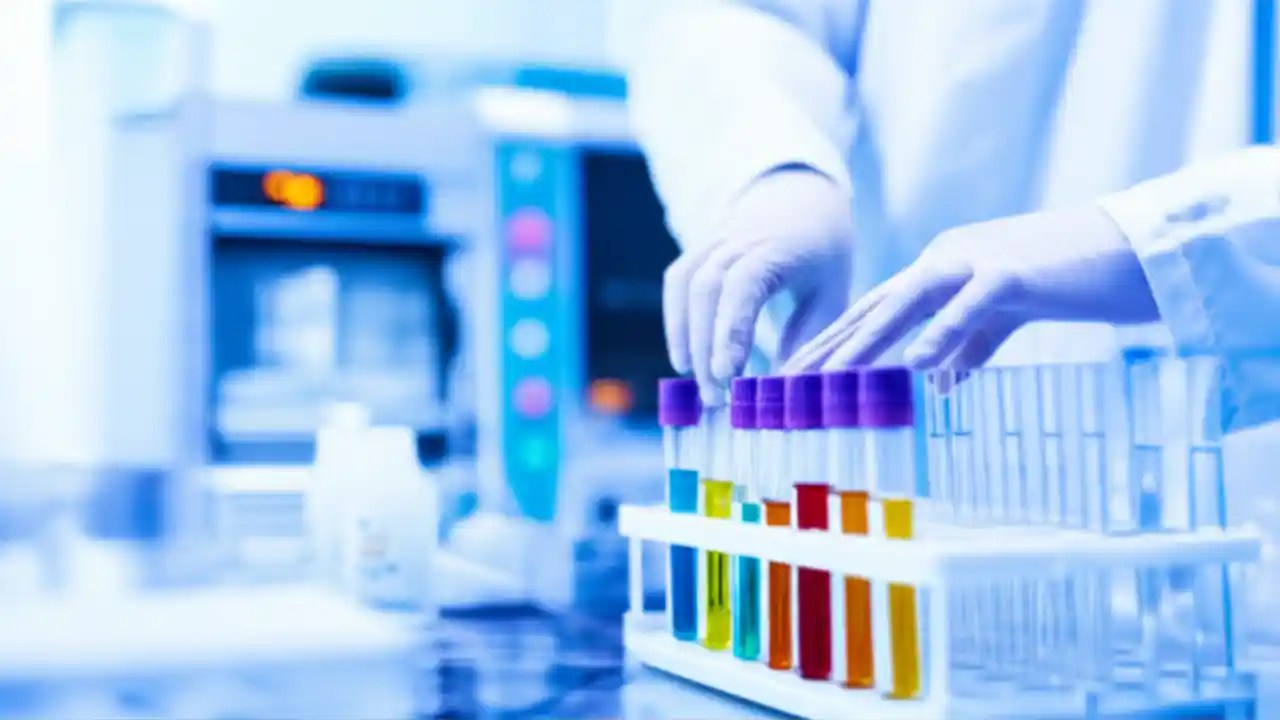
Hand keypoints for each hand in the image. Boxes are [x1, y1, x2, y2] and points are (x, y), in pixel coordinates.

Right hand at [663, 167, 852, 402]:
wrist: (801, 195)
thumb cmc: (822, 252)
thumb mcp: (833, 292)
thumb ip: (809, 336)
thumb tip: (783, 390)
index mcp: (779, 247)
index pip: (744, 286)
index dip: (731, 329)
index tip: (727, 374)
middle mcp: (740, 238)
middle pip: (708, 290)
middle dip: (706, 347)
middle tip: (717, 397)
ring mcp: (714, 239)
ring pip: (686, 286)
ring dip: (687, 338)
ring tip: (701, 384)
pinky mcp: (699, 247)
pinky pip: (677, 281)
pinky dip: (675, 321)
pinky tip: (683, 358)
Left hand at [783, 205, 1158, 372]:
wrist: (1131, 250)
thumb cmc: (1066, 284)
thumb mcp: (1005, 319)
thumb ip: (967, 346)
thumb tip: (935, 384)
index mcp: (940, 269)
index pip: (874, 310)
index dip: (833, 342)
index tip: (794, 374)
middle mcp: (946, 259)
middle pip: (875, 305)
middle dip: (829, 345)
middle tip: (787, 381)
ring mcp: (977, 260)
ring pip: (908, 301)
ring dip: (866, 342)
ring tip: (830, 380)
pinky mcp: (1014, 270)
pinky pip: (969, 305)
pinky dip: (941, 333)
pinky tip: (913, 364)